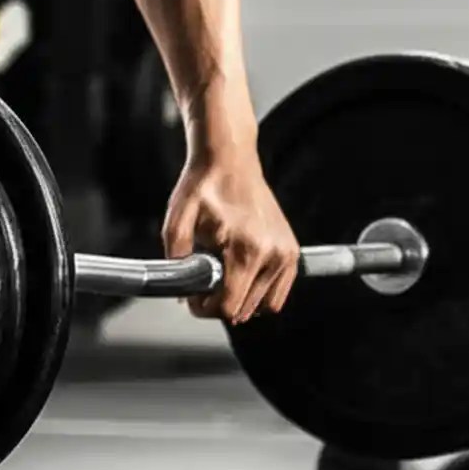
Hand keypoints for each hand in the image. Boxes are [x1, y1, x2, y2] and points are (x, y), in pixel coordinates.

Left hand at [163, 150, 300, 323]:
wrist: (230, 159)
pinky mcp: (292, 251)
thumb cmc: (203, 186)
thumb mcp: (177, 219)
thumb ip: (176, 257)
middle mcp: (273, 255)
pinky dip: (259, 293)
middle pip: (245, 310)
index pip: (229, 307)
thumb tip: (184, 289)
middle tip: (202, 284)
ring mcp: (286, 254)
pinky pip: (278, 294)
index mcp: (247, 249)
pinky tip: (240, 277)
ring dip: (241, 301)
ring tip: (222, 279)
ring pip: (264, 306)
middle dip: (219, 304)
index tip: (193, 298)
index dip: (205, 309)